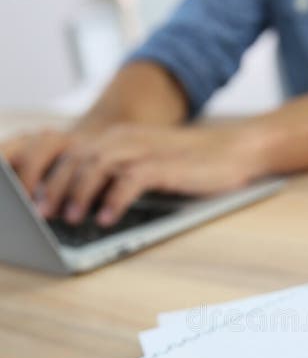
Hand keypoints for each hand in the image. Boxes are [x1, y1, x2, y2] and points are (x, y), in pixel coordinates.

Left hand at [1, 121, 268, 225]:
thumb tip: (75, 206)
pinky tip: (107, 219)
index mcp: (109, 137)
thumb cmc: (188, 165)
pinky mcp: (164, 165)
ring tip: (67, 219)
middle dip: (48, 185)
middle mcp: (120, 138)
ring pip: (96, 166)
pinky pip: (132, 180)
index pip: (60, 146)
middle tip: (36, 213)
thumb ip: (111, 177)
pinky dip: (116, 200)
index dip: (33, 165)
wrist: (235, 150)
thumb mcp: (143, 166)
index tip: (18, 193)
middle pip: (71, 157)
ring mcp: (142, 149)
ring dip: (77, 193)